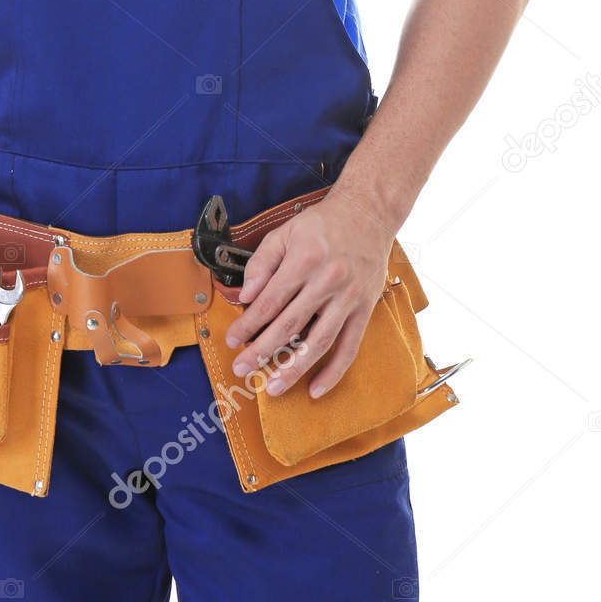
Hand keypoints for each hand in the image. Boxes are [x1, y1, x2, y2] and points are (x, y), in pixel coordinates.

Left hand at [224, 185, 395, 397]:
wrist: (368, 213)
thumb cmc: (323, 223)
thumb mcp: (285, 232)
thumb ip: (262, 263)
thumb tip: (245, 296)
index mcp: (303, 260)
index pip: (269, 301)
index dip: (248, 325)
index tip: (232, 341)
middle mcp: (327, 281)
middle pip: (290, 325)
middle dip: (262, 351)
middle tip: (242, 369)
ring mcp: (349, 298)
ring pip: (319, 342)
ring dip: (294, 368)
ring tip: (274, 388)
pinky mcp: (365, 309)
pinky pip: (350, 346)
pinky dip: (334, 371)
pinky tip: (317, 388)